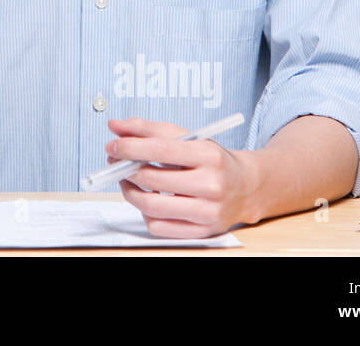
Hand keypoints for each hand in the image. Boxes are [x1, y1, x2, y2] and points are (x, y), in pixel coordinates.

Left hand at [105, 117, 260, 237]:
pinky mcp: (201, 232)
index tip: (113, 145)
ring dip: (130, 191)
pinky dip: (145, 212)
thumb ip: (150, 129)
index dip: (130, 147)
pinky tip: (149, 198)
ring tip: (127, 179)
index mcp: (209, 156)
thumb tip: (115, 126)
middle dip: (124, 169)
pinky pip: (158, 227)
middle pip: (152, 180)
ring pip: (151, 207)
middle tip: (115, 162)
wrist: (246, 187)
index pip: (160, 149)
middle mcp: (211, 185)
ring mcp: (207, 212)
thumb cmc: (212, 161)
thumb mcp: (189, 137)